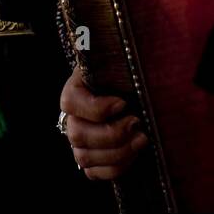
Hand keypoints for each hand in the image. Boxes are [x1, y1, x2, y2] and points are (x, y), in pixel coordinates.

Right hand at [60, 65, 147, 179]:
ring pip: (85, 157)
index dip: (96, 108)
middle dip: (112, 134)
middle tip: (137, 123)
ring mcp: (77, 142)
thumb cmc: (123, 78)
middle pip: (78, 134)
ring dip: (117, 152)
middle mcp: (71, 118)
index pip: (71, 102)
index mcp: (74, 91)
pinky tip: (134, 155)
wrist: (130, 96)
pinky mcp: (88, 161)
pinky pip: (94, 173)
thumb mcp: (118, 64)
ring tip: (142, 139)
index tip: (123, 103)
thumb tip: (116, 40)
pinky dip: (115, 169)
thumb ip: (115, 57)